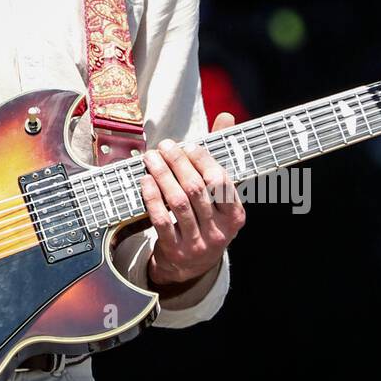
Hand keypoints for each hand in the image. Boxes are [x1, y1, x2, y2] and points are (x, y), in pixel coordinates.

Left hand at [140, 112, 245, 287]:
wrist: (192, 265)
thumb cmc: (206, 218)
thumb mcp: (219, 194)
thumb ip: (220, 154)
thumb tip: (226, 116)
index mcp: (235, 215)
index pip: (221, 182)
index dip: (203, 161)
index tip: (188, 145)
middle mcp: (219, 231)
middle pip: (197, 189)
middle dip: (179, 163)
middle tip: (165, 146)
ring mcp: (197, 243)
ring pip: (178, 202)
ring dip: (162, 175)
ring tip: (152, 157)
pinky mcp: (174, 250)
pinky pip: (161, 219)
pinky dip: (152, 197)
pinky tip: (145, 180)